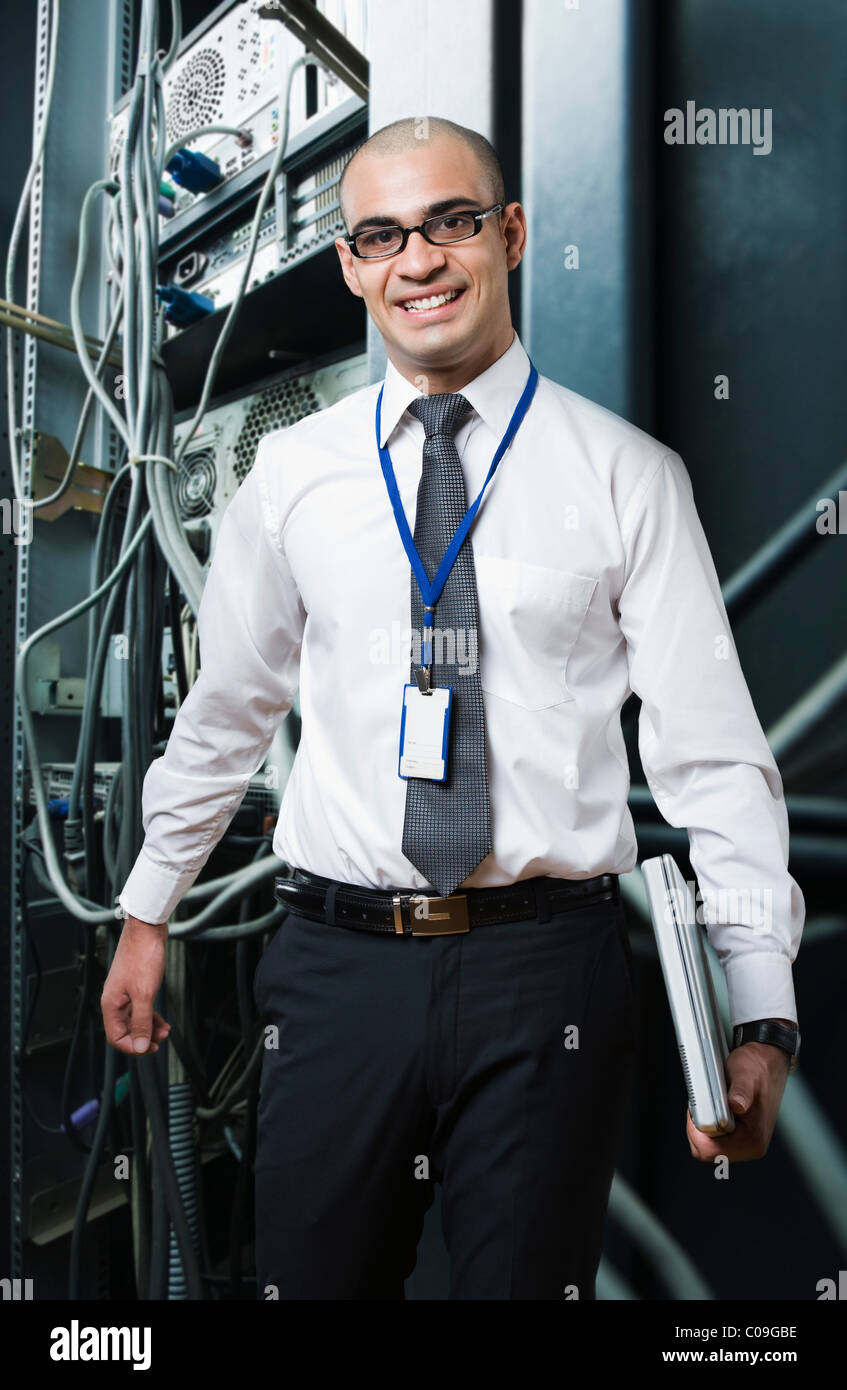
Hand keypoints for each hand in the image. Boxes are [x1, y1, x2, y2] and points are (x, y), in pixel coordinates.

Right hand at [101, 915, 170, 1055]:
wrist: (147, 929)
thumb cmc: (142, 956)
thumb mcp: (144, 994)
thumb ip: (142, 1022)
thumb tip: (140, 1046)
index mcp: (111, 1004)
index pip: (116, 1037)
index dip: (132, 1046)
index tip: (149, 1048)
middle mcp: (115, 1000)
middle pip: (125, 1029)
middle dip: (143, 1037)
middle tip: (160, 1041)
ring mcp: (125, 992)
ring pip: (135, 1019)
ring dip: (149, 1028)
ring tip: (165, 1032)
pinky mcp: (135, 985)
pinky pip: (141, 1008)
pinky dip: (151, 1016)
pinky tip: (162, 1020)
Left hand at [686, 1040, 790, 1161]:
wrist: (767, 1063)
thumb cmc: (756, 1068)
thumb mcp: (744, 1074)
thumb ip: (740, 1091)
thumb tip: (736, 1106)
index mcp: (753, 1139)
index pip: (710, 1150)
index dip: (697, 1130)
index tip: (699, 1107)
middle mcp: (751, 1146)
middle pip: (707, 1152)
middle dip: (698, 1128)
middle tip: (703, 1102)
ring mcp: (746, 1144)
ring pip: (708, 1146)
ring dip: (703, 1125)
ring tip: (710, 1103)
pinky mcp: (740, 1137)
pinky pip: (713, 1139)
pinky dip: (707, 1124)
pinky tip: (714, 1107)